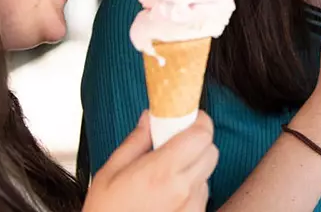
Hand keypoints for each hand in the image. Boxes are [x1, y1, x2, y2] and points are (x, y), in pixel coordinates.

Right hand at [83, 111, 218, 211]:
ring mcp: (192, 207)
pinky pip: (202, 194)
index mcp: (161, 172)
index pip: (202, 134)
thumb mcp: (110, 173)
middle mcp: (183, 189)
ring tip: (166, 176)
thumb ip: (135, 141)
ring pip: (207, 172)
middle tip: (175, 144)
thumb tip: (150, 118)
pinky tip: (168, 194)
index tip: (187, 118)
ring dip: (194, 167)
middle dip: (197, 142)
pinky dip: (191, 188)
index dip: (198, 121)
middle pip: (211, 150)